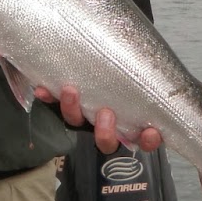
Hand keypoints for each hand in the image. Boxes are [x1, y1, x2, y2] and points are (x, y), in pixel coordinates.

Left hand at [35, 84, 162, 154]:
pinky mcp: (64, 102)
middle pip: (104, 140)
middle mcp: (106, 125)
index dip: (147, 140)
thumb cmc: (131, 76)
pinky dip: (47, 97)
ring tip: (71, 91)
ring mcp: (84, 115)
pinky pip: (52, 104)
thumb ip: (155, 88)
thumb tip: (160, 97)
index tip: (150, 132)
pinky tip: (41, 90)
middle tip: (106, 113)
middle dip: (104, 132)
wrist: (107, 60)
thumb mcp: (144, 83)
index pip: (143, 140)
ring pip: (77, 122)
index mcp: (131, 125)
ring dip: (72, 109)